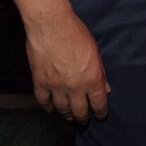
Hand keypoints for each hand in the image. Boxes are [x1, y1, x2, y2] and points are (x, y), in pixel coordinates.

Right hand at [24, 9, 109, 123]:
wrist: (52, 25)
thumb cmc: (76, 33)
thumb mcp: (95, 52)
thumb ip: (101, 73)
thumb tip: (105, 89)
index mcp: (92, 78)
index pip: (98, 103)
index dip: (100, 112)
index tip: (99, 116)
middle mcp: (75, 86)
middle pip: (79, 111)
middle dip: (82, 118)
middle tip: (83, 120)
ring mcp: (56, 86)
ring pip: (61, 109)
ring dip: (65, 113)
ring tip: (67, 115)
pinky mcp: (40, 82)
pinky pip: (43, 102)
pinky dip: (47, 107)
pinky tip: (50, 108)